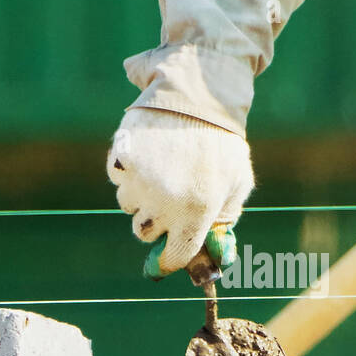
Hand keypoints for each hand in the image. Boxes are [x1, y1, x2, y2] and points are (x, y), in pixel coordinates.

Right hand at [107, 107, 253, 278]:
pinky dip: (128, 171)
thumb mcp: (237, 184)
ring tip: (162, 167)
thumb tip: (214, 251)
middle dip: (156, 221)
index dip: (169, 260)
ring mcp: (139, 181)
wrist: (200, 96)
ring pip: (128, 204)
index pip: (174, 256)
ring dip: (141, 194)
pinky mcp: (122, 158)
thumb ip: (224, 219)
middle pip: (145, 232)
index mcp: (196, 213)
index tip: (166, 258)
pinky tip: (148, 153)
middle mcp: (164, 203)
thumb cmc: (223, 144)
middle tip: (169, 199)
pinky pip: (118, 178)